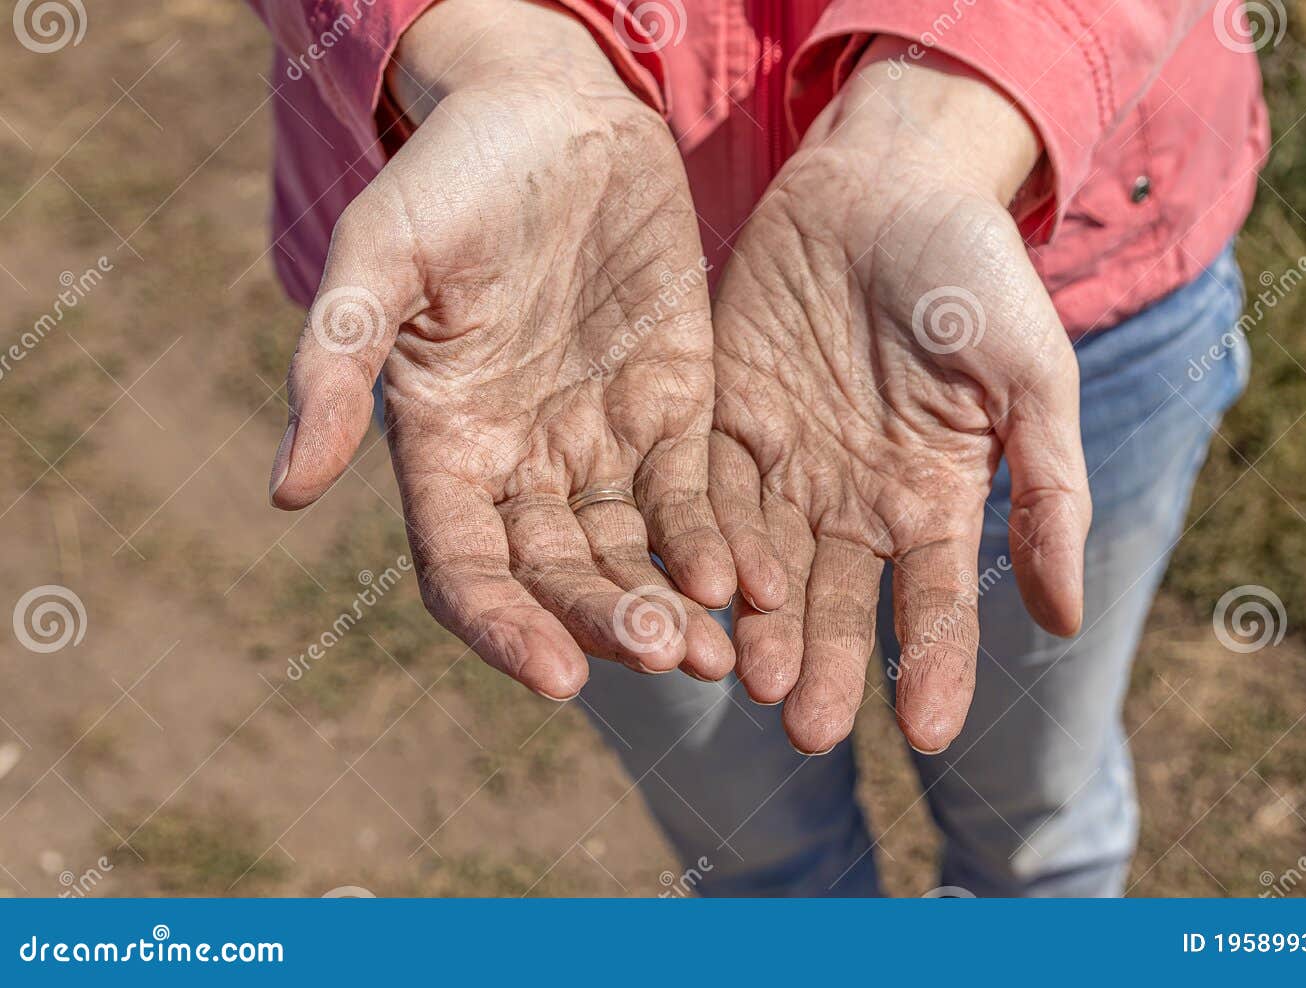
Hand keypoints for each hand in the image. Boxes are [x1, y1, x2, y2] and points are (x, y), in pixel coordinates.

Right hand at [268, 0, 773, 695]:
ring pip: (634, 550)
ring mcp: (601, 439)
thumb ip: (338, 366)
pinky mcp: (673, 406)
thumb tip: (285, 492)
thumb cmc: (452, 175)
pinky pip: (697, 493)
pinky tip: (751, 584)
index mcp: (444, 445)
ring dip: (673, 606)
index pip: (466, 569)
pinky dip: (720, 542)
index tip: (556, 678)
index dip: (505, 628)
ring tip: (722, 654)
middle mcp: (522, 462)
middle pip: (562, 575)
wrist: (554, 109)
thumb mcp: (380, 257)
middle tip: (668, 658)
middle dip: (610, 624)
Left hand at [710, 41, 1090, 752]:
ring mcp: (782, 465)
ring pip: (764, 565)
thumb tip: (1066, 621)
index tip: (930, 734)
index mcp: (931, 501)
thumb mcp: (1032, 379)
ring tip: (750, 679)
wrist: (888, 178)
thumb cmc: (976, 274)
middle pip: (837, 603)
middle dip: (824, 665)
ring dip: (758, 623)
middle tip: (806, 727)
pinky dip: (703, 539)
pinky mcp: (719, 420)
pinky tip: (698, 585)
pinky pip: (706, 491)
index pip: (934, 606)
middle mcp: (852, 502)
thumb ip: (1048, 492)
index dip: (935, 667)